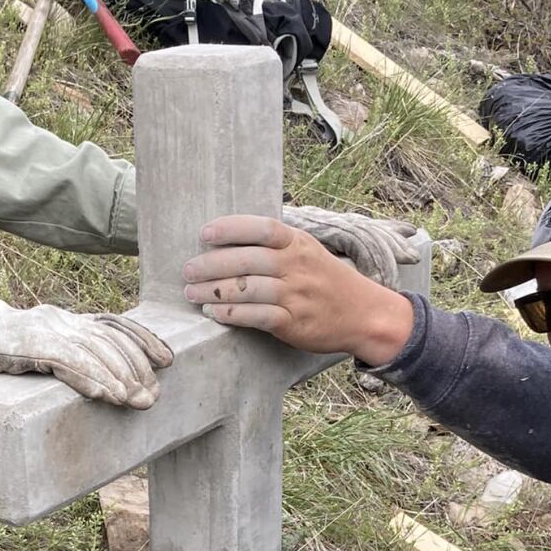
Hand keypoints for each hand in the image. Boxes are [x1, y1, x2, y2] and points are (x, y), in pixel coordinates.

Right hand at [0, 275, 172, 407]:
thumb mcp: (34, 351)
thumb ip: (61, 362)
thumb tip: (94, 391)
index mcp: (62, 320)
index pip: (113, 324)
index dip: (143, 340)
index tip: (167, 360)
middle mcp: (58, 320)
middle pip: (110, 340)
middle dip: (136, 368)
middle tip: (153, 396)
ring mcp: (42, 330)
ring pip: (94, 352)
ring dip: (120, 378)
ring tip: (137, 402)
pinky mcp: (26, 346)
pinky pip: (66, 362)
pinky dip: (91, 378)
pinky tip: (108, 395)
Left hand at [183, 215, 415, 362]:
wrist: (363, 313)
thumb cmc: (325, 279)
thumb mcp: (306, 250)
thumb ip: (274, 244)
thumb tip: (228, 236)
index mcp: (297, 243)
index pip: (261, 228)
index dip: (231, 228)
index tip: (205, 234)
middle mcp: (296, 266)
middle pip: (247, 260)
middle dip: (211, 265)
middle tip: (187, 270)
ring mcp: (295, 295)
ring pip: (247, 289)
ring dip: (214, 291)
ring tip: (192, 293)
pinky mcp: (293, 322)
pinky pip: (257, 316)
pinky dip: (232, 314)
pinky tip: (214, 313)